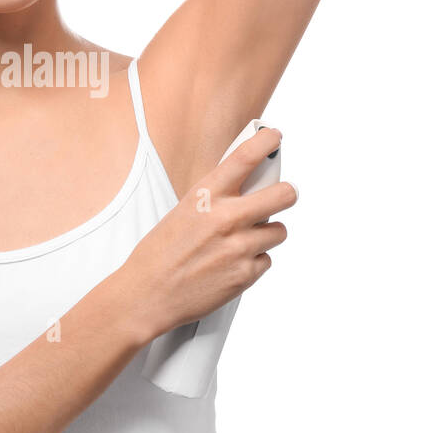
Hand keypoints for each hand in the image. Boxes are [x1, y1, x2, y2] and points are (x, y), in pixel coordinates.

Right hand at [122, 126, 297, 341]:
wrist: (147, 295)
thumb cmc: (159, 254)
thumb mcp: (183, 212)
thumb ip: (215, 198)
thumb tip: (246, 186)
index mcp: (205, 196)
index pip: (245, 157)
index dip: (266, 142)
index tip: (274, 138)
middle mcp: (226, 218)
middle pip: (284, 195)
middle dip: (285, 194)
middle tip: (281, 196)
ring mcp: (239, 248)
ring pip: (278, 231)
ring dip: (266, 234)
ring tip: (241, 241)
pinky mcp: (245, 274)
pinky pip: (266, 260)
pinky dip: (254, 261)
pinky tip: (231, 264)